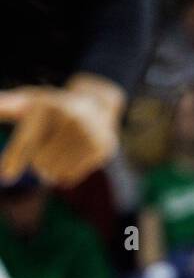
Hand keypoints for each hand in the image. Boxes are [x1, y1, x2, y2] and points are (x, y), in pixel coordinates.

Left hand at [0, 75, 124, 186]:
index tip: (6, 176)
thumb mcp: (29, 101)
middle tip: (44, 151)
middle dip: (37, 162)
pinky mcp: (100, 150)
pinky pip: (70, 176)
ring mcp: (88, 135)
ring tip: (56, 155)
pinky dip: (64, 173)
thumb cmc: (52, 108)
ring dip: (50, 170)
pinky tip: (69, 159)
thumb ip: (5, 105)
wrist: (95, 105)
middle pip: (40, 161)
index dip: (14, 158)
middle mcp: (70, 118)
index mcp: (48, 106)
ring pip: (56, 172)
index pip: (27, 140)